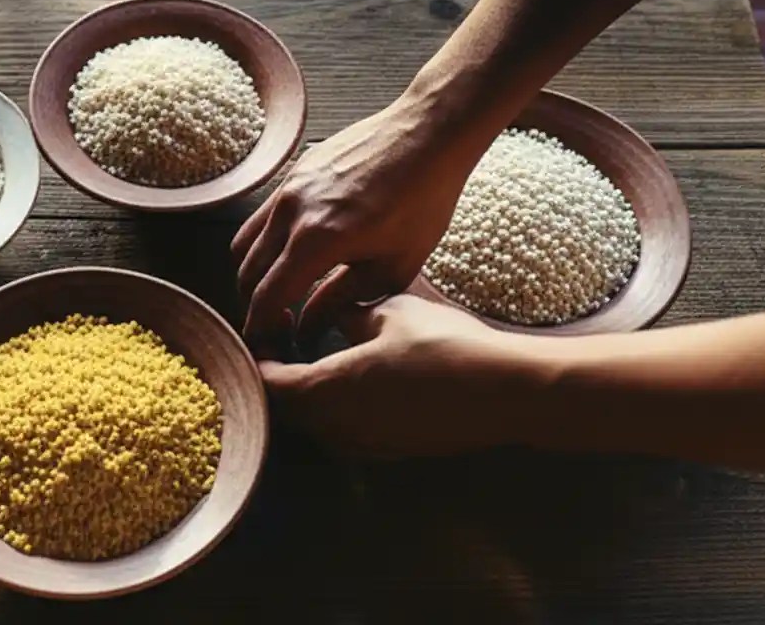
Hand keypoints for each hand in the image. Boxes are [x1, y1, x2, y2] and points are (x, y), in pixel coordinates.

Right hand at [232, 99, 482, 341]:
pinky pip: (262, 215)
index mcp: (317, 240)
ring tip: (279, 289)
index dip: (260, 327)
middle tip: (274, 323)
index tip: (265, 345)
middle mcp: (291, 211)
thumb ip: (343, 300)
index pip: (267, 296)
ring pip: (244, 242)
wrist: (428, 134)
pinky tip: (295, 251)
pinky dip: (265, 241)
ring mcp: (288, 187)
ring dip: (253, 272)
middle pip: (246, 271)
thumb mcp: (393, 266)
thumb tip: (308, 325)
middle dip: (253, 303)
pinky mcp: (293, 172)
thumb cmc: (423, 199)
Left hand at [259, 295, 540, 457]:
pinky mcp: (390, 451)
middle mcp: (336, 428)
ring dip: (307, 392)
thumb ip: (350, 315)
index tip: (270, 326)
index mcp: (325, 391)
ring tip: (317, 354)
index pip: (268, 381)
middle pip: (285, 408)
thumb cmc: (443, 345)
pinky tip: (356, 375)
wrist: (504, 392)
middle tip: (286, 338)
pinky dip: (335, 406)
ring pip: (314, 423)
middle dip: (278, 375)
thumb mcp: (389, 313)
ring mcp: (364, 445)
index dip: (260, 353)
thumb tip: (333, 315)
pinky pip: (343, 431)